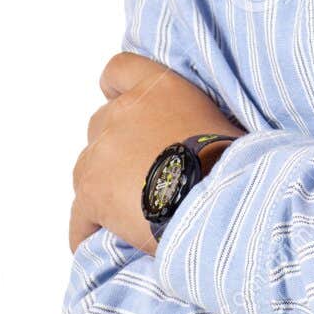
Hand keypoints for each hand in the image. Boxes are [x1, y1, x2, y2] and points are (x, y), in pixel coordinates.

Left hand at [69, 52, 243, 255]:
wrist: (220, 199)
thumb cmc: (233, 165)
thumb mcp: (221, 124)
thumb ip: (192, 123)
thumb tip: (192, 148)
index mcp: (160, 88)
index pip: (119, 70)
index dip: (115, 89)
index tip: (118, 104)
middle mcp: (125, 110)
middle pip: (101, 125)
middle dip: (114, 150)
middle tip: (141, 177)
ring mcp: (103, 150)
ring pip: (87, 169)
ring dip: (103, 188)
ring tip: (128, 216)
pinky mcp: (92, 190)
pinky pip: (80, 217)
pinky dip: (88, 230)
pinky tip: (104, 244)